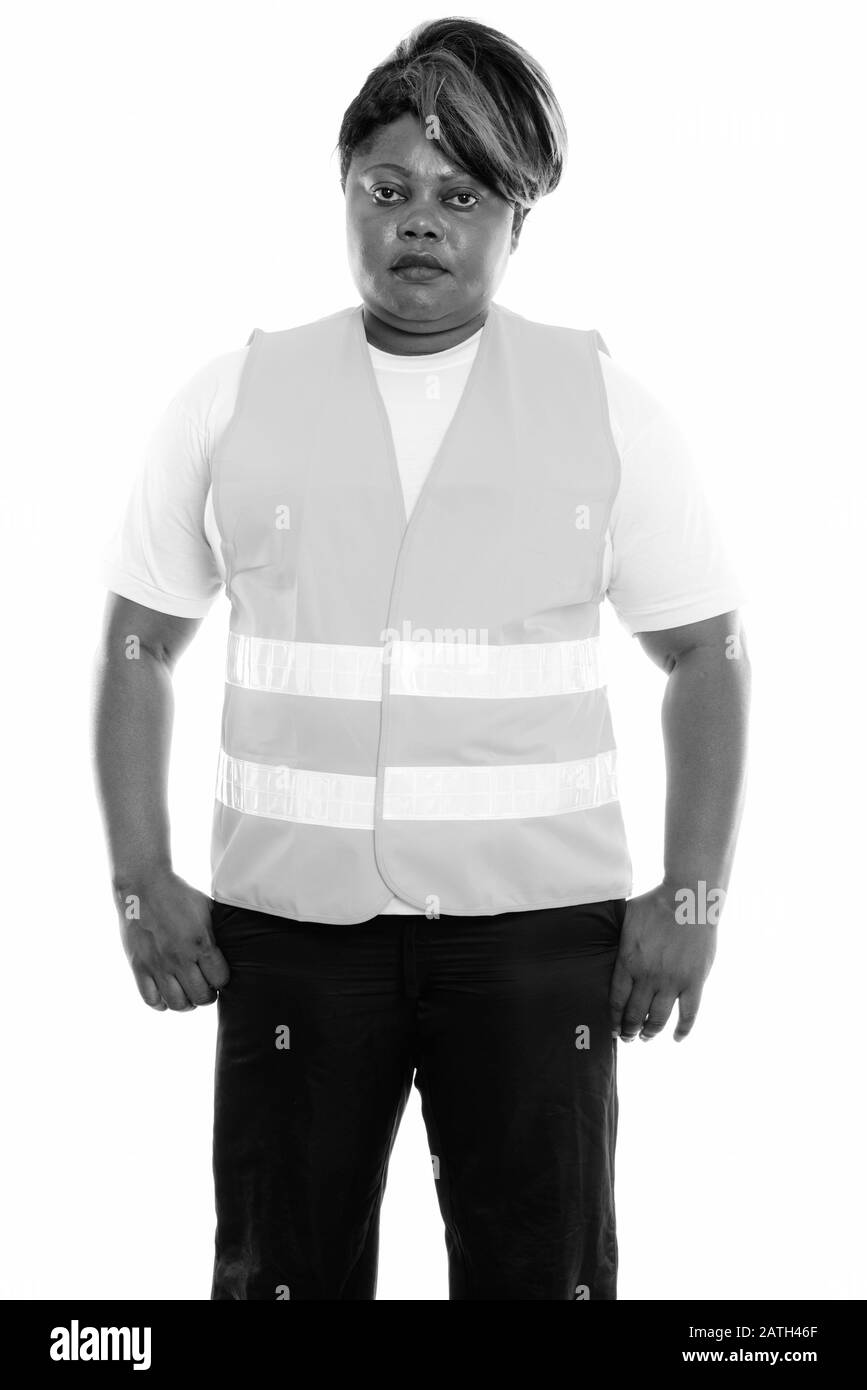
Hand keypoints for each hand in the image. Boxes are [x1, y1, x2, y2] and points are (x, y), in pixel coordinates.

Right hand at [114, 869, 230, 1011]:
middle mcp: (180, 957)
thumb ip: (219, 933)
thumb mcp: (208, 910)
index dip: (222, 979)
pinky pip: (151, 999)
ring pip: (177, 1004)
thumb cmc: (179, 896)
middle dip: (207, 995)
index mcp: (201, 942)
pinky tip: (166, 993)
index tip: (218, 975)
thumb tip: (235, 949)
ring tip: (187, 993)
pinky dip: (161, 1002)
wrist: (144, 886)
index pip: (221, 980)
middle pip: (201, 997)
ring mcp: (158, 964)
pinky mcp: (139, 967)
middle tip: (205, 987)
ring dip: (186, 1003)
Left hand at [609, 882, 717, 1041]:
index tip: (612, 1028)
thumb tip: (592, 933)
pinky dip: (682, 1030)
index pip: (616, 1001)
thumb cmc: (655, 904)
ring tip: (646, 1037)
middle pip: (635, 1014)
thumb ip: (613, 934)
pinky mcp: (694, 981)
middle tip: (627, 1037)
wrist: (689, 898)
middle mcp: (648, 976)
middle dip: (628, 1031)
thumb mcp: (624, 917)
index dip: (613, 1019)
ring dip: (650, 1032)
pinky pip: (688, 1014)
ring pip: (658, 1019)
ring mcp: (672, 980)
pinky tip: (676, 1038)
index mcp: (628, 961)